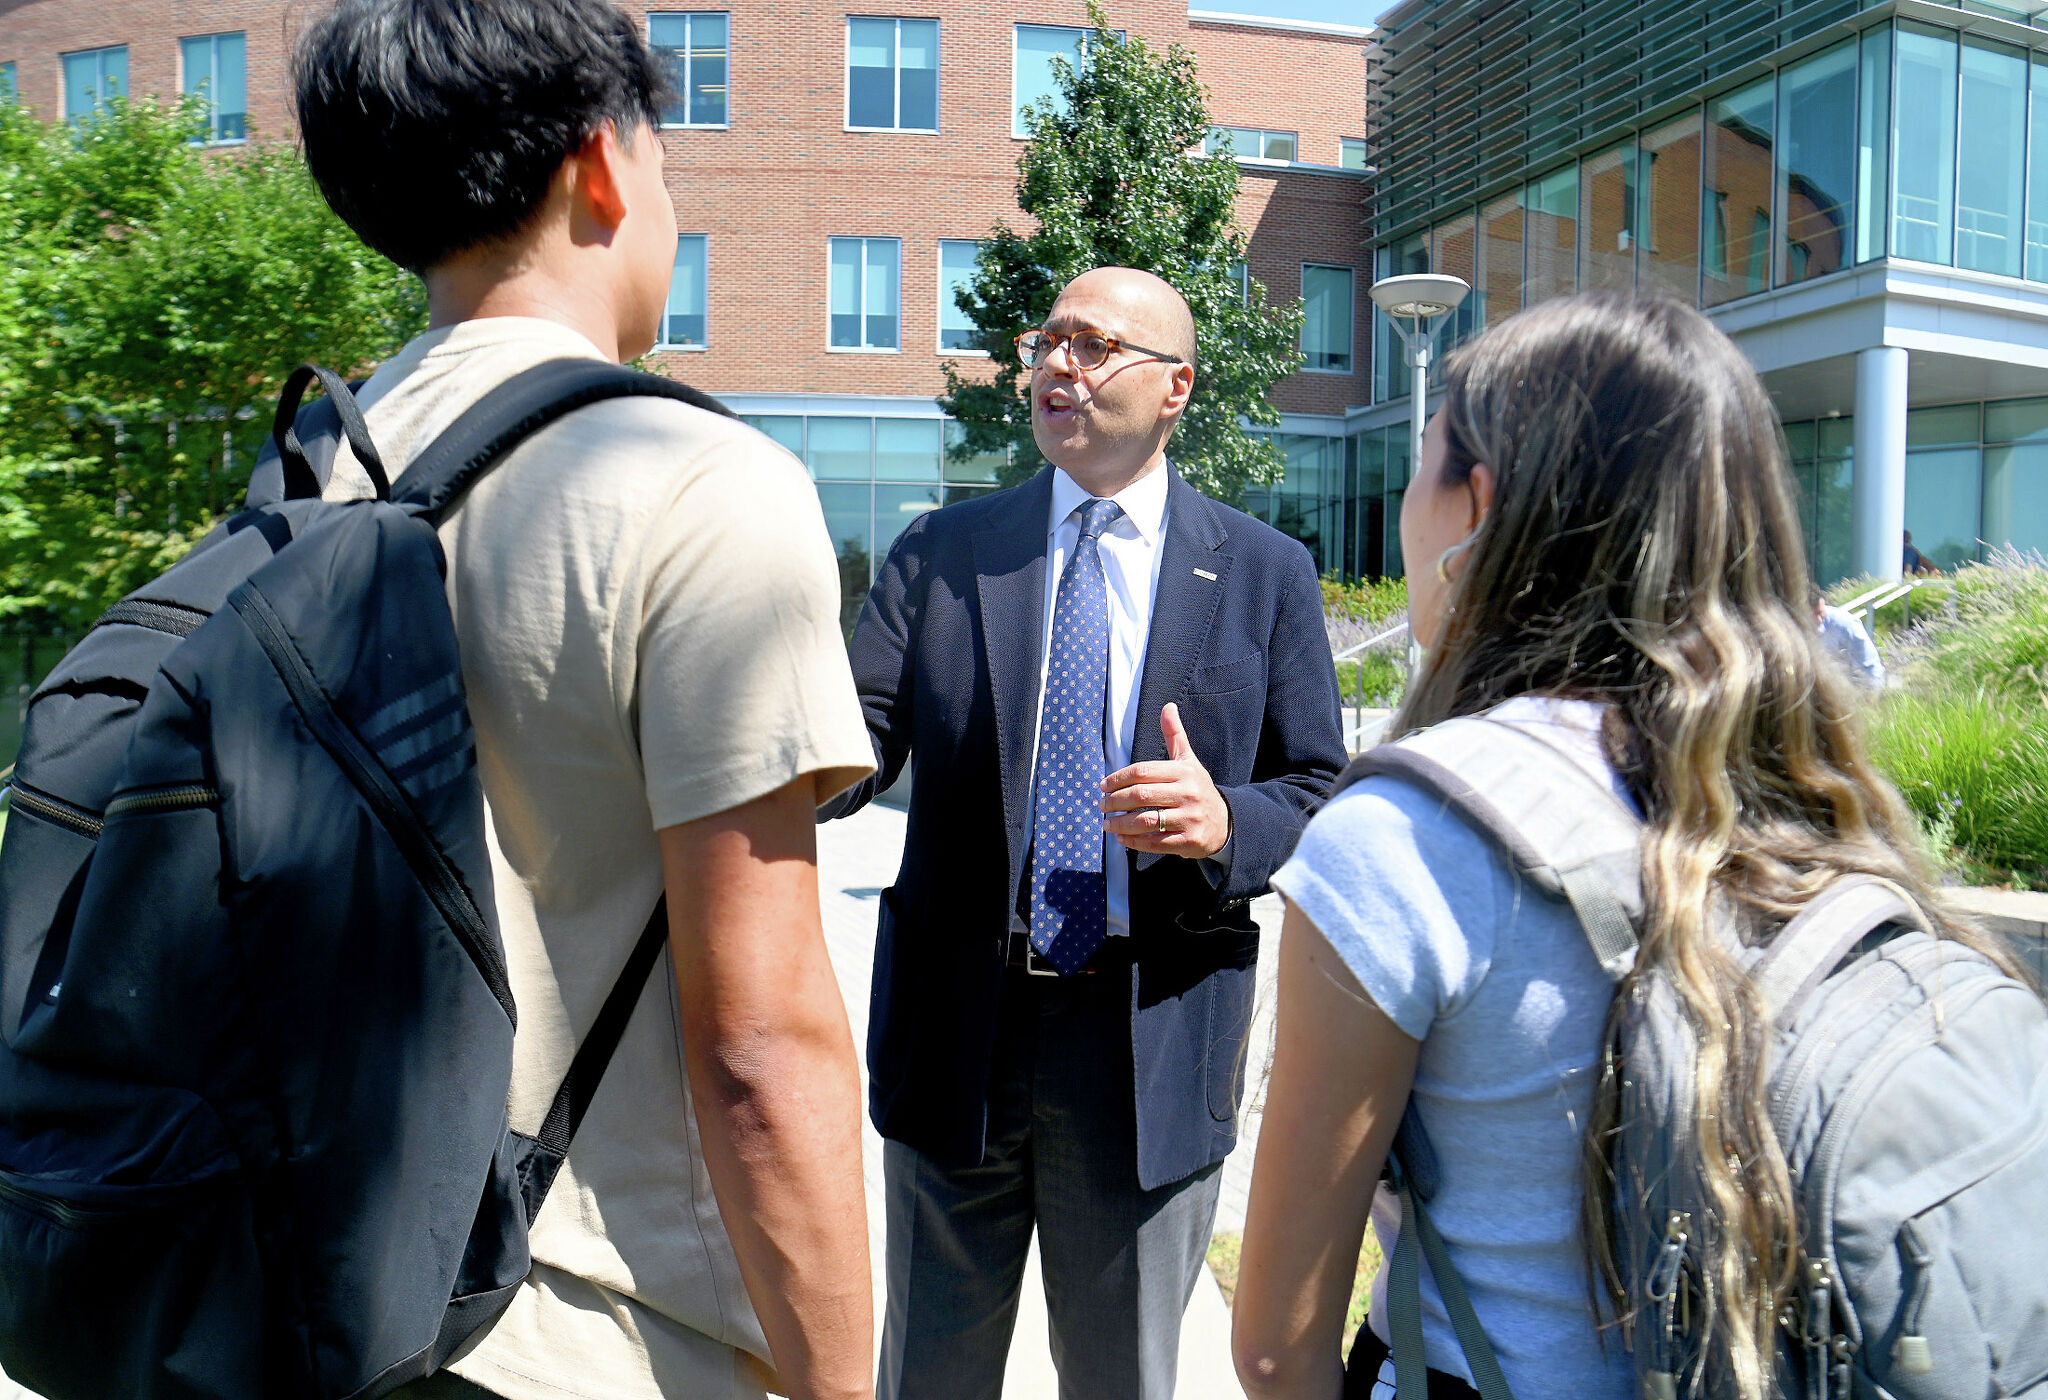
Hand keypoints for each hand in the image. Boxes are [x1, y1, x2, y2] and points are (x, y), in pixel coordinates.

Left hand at [1101, 702, 1231, 858]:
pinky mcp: (1188, 841)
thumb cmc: (1198, 788)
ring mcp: (1189, 818)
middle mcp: (1188, 794)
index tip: (1104, 785)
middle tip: (1102, 804)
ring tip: (1106, 823)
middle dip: (1116, 801)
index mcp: (1184, 772)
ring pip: (1146, 820)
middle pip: (1142, 795)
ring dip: (1121, 823)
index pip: (1143, 771)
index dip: (1119, 778)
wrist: (1225, 822)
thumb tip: (1167, 706)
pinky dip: (1134, 842)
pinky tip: (1121, 838)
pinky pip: (1155, 842)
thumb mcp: (1189, 761)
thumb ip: (1175, 735)